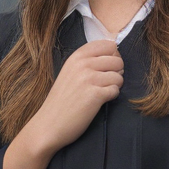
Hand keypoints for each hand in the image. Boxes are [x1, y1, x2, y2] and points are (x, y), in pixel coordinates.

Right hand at [25, 39, 124, 154]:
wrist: (49, 124)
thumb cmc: (62, 100)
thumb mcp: (70, 72)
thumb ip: (87, 61)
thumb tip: (115, 55)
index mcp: (76, 56)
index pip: (108, 44)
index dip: (113, 56)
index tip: (106, 67)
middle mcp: (82, 64)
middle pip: (117, 60)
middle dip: (116, 72)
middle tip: (105, 83)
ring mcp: (89, 79)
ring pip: (119, 75)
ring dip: (115, 86)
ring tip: (102, 92)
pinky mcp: (95, 95)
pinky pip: (116, 90)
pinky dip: (111, 96)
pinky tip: (100, 101)